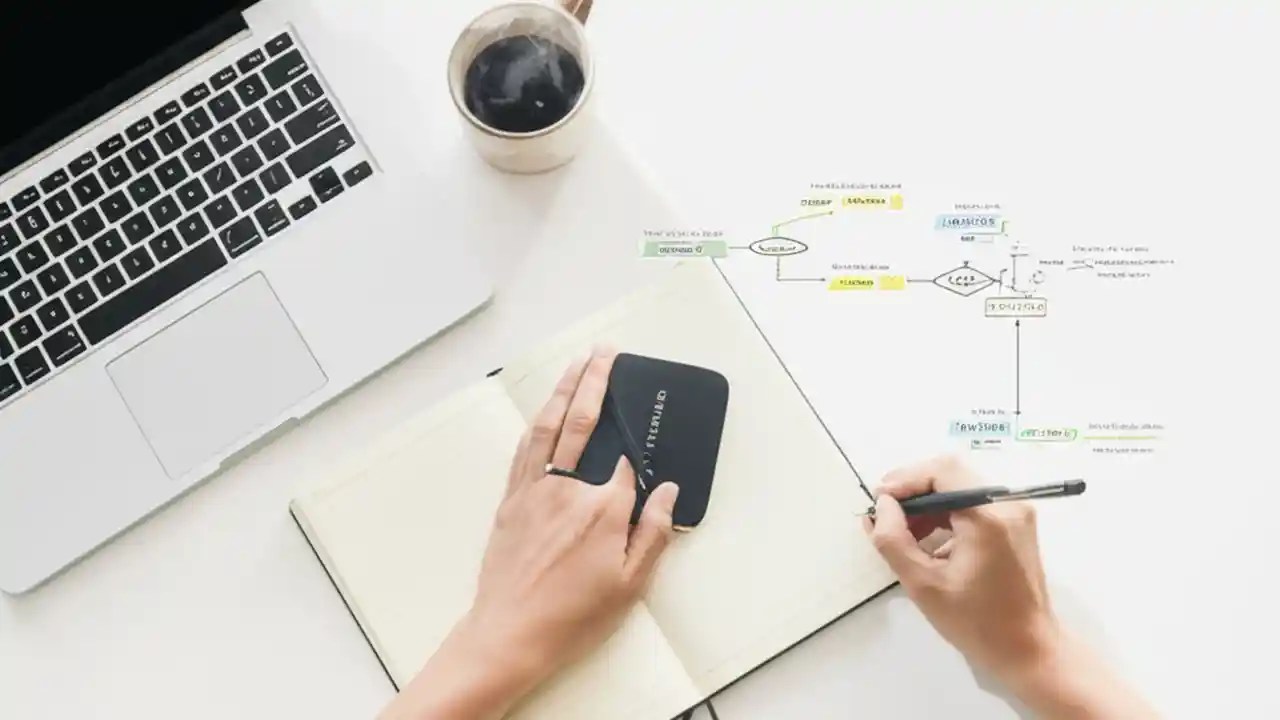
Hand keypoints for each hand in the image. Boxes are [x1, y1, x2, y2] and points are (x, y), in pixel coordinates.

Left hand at [381, 348, 679, 719]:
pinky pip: (526, 448)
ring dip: (564, 388)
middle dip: (598, 381)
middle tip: (607, 352)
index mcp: (603, 509)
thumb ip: (653, 533)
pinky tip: (545, 409)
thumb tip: (669, 492)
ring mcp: (535, 490)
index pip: (627, 461)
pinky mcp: (512, 499)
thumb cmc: (571, 616)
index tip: (650, 431)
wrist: (509, 634)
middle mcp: (568, 489)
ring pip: (550, 425)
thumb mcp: (630, 584)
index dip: (640, 447)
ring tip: (578, 363)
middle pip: (585, 421)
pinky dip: (537, 421)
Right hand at [864, 455, 1055, 680]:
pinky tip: (928, 541)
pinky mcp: (1016, 524)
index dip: (905, 480)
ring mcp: (1016, 512)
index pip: (942, 472)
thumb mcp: (923, 584)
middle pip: (952, 474)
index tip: (879, 502)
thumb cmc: (977, 623)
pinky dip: (947, 514)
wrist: (1028, 649)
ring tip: (904, 533)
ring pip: (961, 487)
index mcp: (988, 517)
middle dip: (914, 490)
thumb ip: (894, 540)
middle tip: (886, 514)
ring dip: (929, 503)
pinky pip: (974, 503)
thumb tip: (880, 507)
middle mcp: (1008, 504)